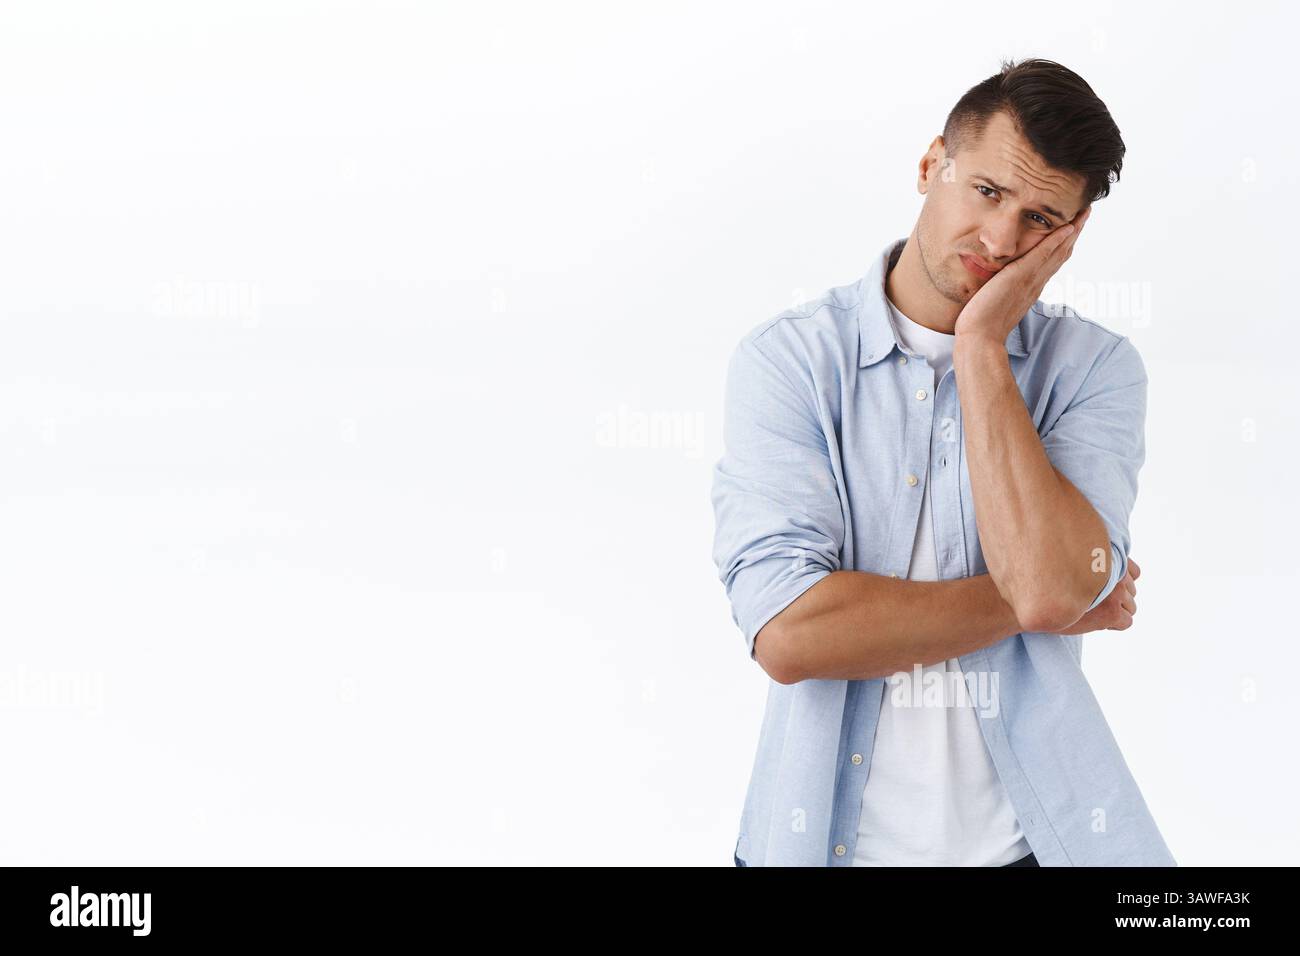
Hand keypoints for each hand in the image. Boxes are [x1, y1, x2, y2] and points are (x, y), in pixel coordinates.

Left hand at [953, 205, 1090, 346]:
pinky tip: (1067, 226)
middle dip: (1075, 233)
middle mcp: (1036, 283)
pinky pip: (1043, 254)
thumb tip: (997, 284)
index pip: (1052, 262)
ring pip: (1059, 251)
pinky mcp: (1021, 276)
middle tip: (1085, 213)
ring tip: (1084, 213)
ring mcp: (1031, 280)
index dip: (1063, 245)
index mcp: (1031, 288)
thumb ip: (1002, 291)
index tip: (1071, 229)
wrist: (981, 337)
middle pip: (1062, 254)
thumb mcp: (997, 302)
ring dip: (1073, 231)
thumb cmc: (983, 324)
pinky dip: (1056, 240)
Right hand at [1056, 557, 1138, 634]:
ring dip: (1115, 612)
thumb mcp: (1074, 565)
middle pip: (1132, 592)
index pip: (1135, 572)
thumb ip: (1096, 565)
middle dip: (1116, 599)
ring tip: (1092, 611)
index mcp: (1108, 558)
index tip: (1103, 588)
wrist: (1038, 604)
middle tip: (1093, 602)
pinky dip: (1114, 625)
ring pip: (1131, 608)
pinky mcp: (1113, 611)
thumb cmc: (1052, 586)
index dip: (1120, 583)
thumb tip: (1117, 574)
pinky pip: (1127, 622)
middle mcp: (1115, 572)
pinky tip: (1095, 621)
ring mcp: (1116, 592)